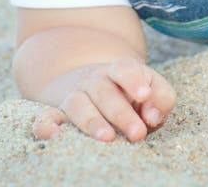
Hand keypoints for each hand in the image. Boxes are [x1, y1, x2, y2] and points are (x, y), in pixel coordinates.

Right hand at [32, 56, 175, 143]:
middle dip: (121, 113)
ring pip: (78, 104)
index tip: (145, 95)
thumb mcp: (152, 87)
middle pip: (104, 91)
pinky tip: (54, 137)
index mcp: (119, 71)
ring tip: (108, 138)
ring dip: (92, 121)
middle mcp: (95, 81)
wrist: (97, 83)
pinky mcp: (59, 113)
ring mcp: (75, 95)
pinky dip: (46, 126)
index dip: (134, 81)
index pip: (125, 69)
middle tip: (138, 133)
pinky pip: (46, 117)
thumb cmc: (133, 93)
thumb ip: (162, 97)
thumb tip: (152, 117)